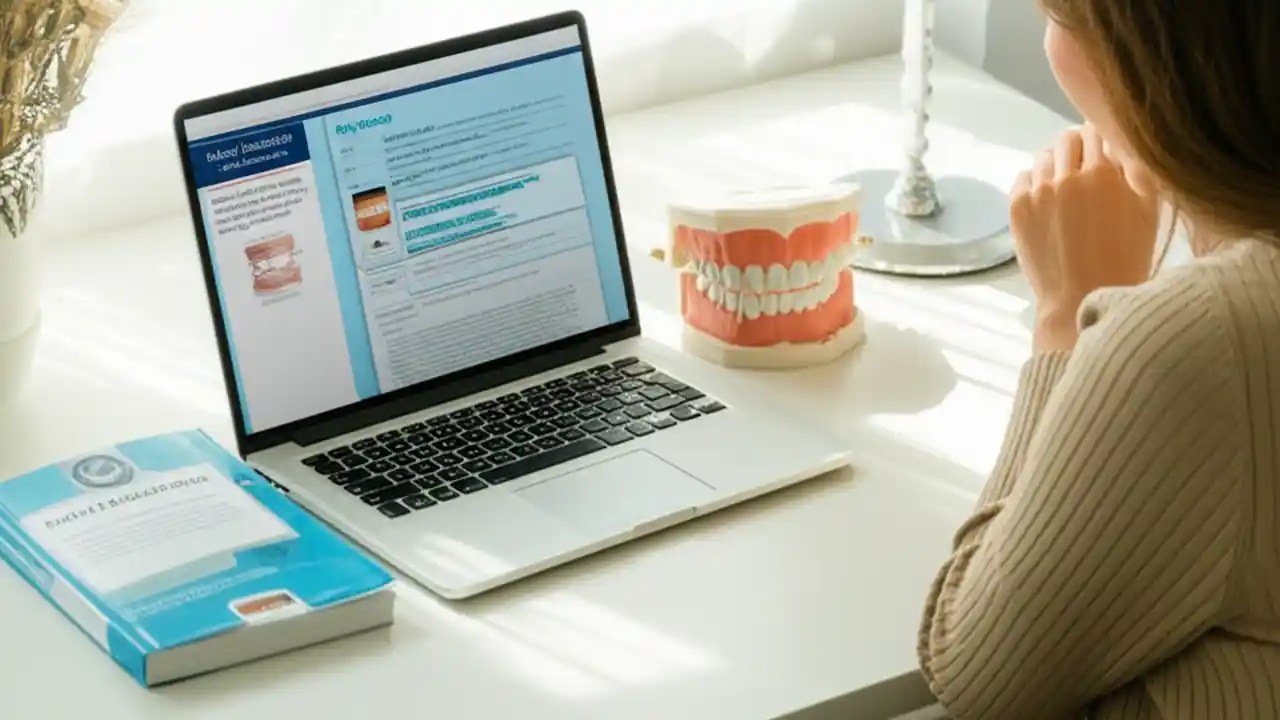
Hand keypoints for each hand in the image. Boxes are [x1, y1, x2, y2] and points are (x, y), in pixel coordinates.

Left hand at [1010, 124, 1159, 352]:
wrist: (1082, 298)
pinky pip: (1023, 177)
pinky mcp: (1017, 208)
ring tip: (1066, 186)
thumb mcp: (1149, 211)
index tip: (1103, 151)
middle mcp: (1067, 177)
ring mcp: (1038, 192)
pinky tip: (1047, 199)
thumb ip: (1138, 169)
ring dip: (1055, 164)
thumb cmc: (1124, 259)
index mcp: (1104, 173)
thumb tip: (1122, 143)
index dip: (1101, 138)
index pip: (1096, 131)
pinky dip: (1034, 181)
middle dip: (1077, 148)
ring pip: (1043, 156)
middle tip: (1084, 167)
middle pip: (1067, 139)